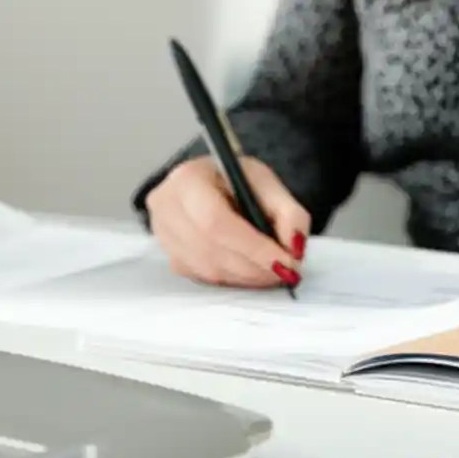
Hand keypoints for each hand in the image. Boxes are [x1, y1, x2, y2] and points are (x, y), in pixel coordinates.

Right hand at [144, 156, 309, 287]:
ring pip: (209, 269)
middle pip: (211, 249)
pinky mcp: (171, 258)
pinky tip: (251, 269)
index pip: (215, 220)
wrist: (213, 186)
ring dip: (247, 276)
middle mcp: (167, 207)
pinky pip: (205, 278)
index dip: (251, 246)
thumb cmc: (237, 183)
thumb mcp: (267, 184)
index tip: (283, 261)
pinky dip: (234, 279)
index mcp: (187, 179)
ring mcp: (164, 236)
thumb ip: (289, 213)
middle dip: (254, 265)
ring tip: (272, 270)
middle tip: (285, 270)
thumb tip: (294, 248)